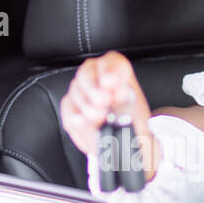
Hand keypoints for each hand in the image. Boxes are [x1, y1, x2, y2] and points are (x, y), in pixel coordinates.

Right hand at [60, 51, 160, 180]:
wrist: (121, 140)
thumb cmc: (130, 120)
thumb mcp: (135, 112)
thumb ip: (126, 102)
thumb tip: (120, 97)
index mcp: (116, 69)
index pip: (112, 62)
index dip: (111, 72)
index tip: (111, 84)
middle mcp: (95, 75)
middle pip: (87, 73)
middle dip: (94, 89)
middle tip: (104, 102)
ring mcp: (80, 89)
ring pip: (76, 91)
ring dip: (87, 105)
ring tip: (100, 117)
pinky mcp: (70, 107)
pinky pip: (68, 108)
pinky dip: (76, 116)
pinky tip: (85, 122)